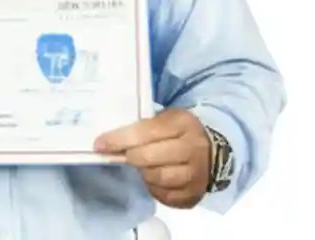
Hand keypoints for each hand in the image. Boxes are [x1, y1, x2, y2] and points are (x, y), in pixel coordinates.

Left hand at [94, 108, 211, 208]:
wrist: (215, 151)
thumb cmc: (180, 132)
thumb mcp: (165, 119)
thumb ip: (141, 127)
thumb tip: (108, 141)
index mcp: (182, 124)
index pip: (145, 132)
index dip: (119, 139)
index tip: (99, 145)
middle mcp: (193, 149)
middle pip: (149, 157)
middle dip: (130, 157)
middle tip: (122, 157)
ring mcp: (197, 174)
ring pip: (157, 178)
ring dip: (142, 173)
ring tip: (141, 166)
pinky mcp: (194, 194)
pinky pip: (165, 195)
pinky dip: (153, 188)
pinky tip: (153, 179)